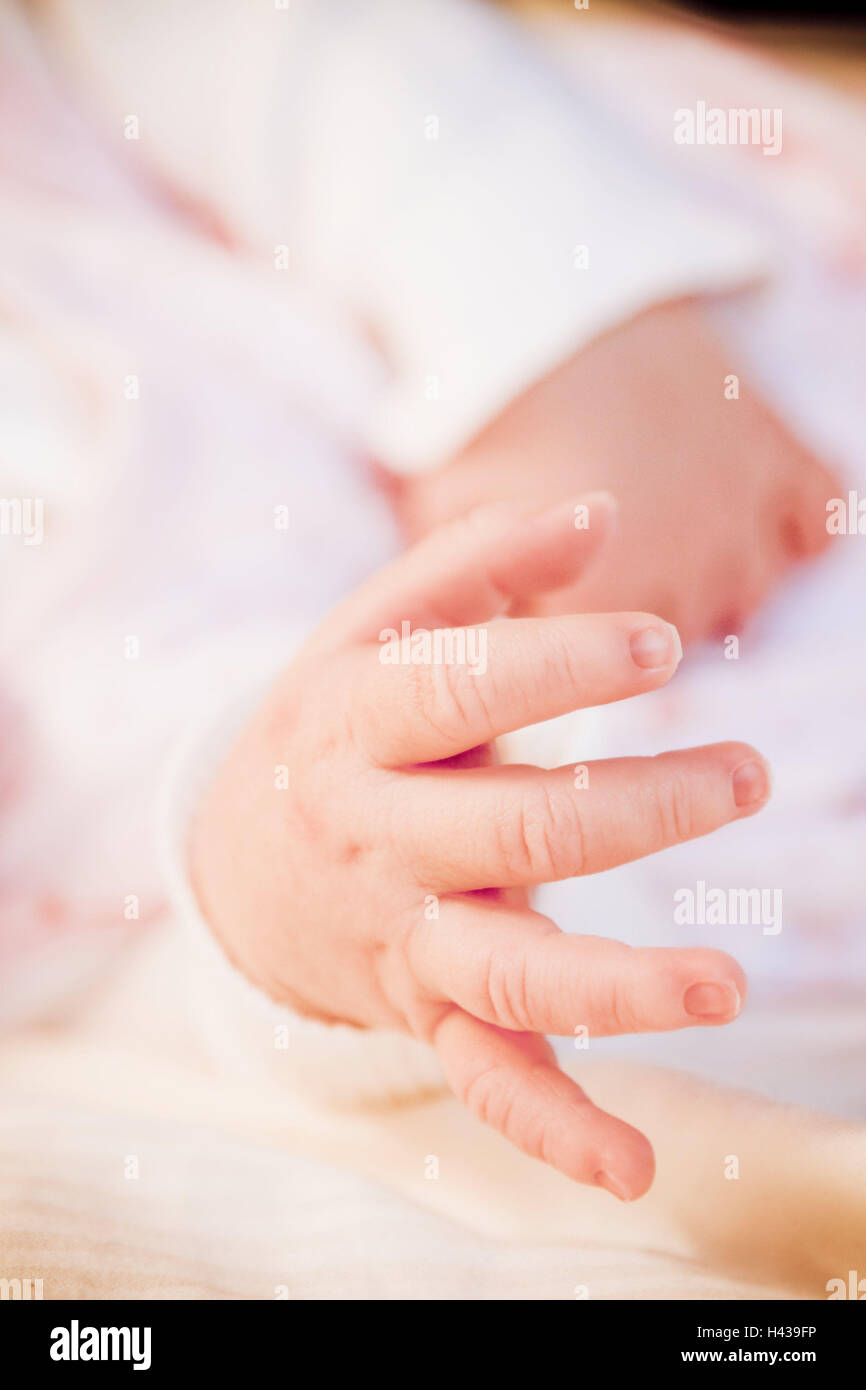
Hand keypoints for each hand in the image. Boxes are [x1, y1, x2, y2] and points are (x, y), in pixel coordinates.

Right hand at [190, 493, 769, 1199]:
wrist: (235, 857)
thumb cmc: (333, 722)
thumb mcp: (370, 630)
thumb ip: (479, 564)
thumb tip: (595, 515)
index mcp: (356, 726)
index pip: (461, 691)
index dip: (563, 666)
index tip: (664, 646)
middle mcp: (378, 838)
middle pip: (513, 832)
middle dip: (633, 809)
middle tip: (744, 777)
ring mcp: (402, 937)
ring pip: (507, 974)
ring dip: (615, 988)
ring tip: (723, 986)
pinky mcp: (424, 1011)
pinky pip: (485, 1080)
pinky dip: (554, 1128)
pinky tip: (634, 1166)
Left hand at [390, 299, 837, 644]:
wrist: (556, 300)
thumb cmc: (491, 413)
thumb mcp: (448, 507)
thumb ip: (468, 595)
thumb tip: (474, 643)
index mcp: (606, 595)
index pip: (611, 675)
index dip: (576, 660)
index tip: (550, 622)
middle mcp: (687, 564)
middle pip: (683, 636)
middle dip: (639, 623)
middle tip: (604, 585)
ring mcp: (740, 509)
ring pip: (750, 589)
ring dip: (711, 582)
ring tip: (665, 556)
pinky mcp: (777, 453)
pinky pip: (817, 513)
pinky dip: (798, 527)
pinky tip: (756, 524)